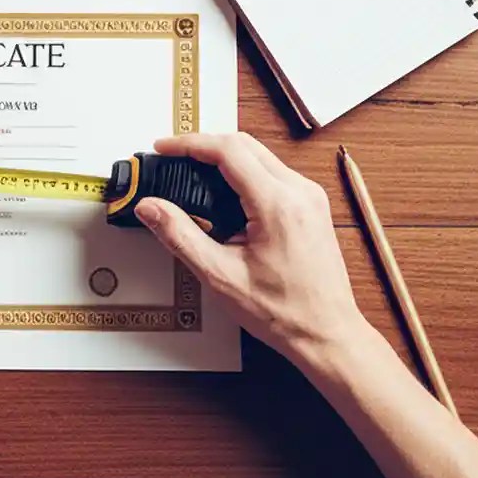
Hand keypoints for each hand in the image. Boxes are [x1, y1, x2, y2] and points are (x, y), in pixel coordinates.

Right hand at [134, 133, 365, 361]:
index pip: (228, 150)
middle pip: (244, 145)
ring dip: (224, 157)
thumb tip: (151, 207)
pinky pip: (273, 173)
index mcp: (278, 204)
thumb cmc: (284, 312)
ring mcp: (309, 197)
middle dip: (203, 146)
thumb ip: (179, 235)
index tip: (163, 148)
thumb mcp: (219, 275)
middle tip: (171, 158)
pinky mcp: (311, 206)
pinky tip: (223, 193)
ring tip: (191, 174)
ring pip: (260, 155)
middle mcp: (299, 192)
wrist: (326, 333)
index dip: (189, 144)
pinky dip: (243, 172)